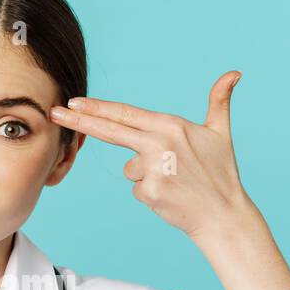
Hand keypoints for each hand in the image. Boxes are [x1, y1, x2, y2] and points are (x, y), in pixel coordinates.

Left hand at [48, 71, 251, 240]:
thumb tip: (235, 73)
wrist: (224, 215)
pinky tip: (170, 196)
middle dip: (79, 120)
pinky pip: (137, 189)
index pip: (125, 114)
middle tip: (55, 112)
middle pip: (110, 130)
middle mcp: (159, 144)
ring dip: (144, 175)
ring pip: (129, 168)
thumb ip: (219, 101)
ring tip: (174, 182)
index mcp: (171, 126)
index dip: (97, 107)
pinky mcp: (149, 192)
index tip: (74, 101)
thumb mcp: (221, 133)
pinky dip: (150, 193)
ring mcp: (152, 169)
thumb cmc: (221, 174)